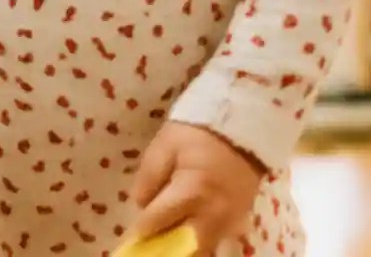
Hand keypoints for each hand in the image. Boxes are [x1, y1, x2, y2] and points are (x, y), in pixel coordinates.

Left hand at [129, 122, 265, 255]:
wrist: (242, 126)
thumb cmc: (197, 133)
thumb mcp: (163, 147)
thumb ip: (147, 179)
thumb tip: (141, 206)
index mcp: (192, 193)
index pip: (156, 223)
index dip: (138, 230)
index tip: (128, 237)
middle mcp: (214, 215)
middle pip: (184, 249)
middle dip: (164, 246)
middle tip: (150, 241)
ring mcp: (231, 222)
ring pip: (204, 250)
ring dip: (184, 248)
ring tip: (168, 236)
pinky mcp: (240, 222)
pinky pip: (218, 243)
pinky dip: (201, 242)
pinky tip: (188, 233)